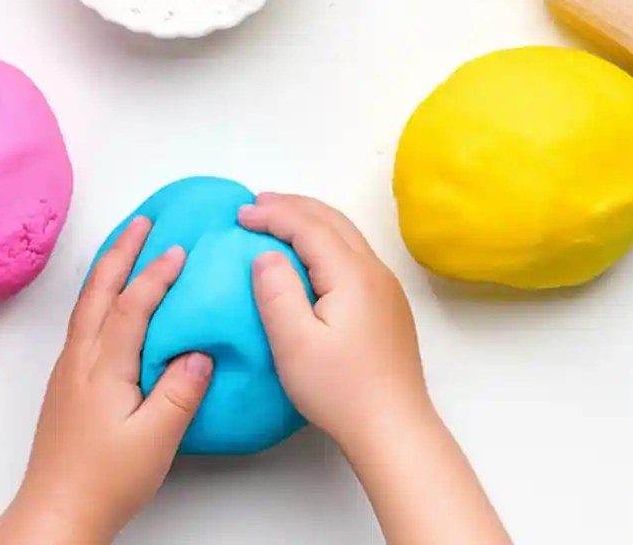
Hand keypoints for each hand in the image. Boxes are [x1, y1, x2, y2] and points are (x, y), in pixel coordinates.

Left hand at [0, 217, 213, 544]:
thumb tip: (199, 352)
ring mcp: (69, 372)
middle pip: (98, 292)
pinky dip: (99, 296)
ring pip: (86, 305)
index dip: (155, 275)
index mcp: (103, 368)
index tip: (179, 249)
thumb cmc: (105, 480)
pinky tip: (110, 302)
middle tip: (143, 221)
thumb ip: (179, 393)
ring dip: (107, 270)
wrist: (56, 512)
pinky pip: (83, 322)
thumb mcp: (154, 440)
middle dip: (121, 252)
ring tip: (126, 247)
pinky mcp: (67, 385)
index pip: (130, 307)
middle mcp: (80, 360)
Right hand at [238, 193, 429, 451]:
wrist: (393, 428)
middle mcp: (375, 272)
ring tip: (277, 220)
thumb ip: (276, 292)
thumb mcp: (294, 343)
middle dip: (292, 206)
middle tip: (255, 204)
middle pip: (332, 220)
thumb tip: (266, 254)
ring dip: (310, 221)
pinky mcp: (387, 307)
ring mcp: (386, 289)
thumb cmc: (340, 390)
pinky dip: (324, 241)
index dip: (272, 214)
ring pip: (346, 236)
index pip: (309, 226)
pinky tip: (307, 257)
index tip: (238, 213)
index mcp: (352, 275)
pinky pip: (352, 255)